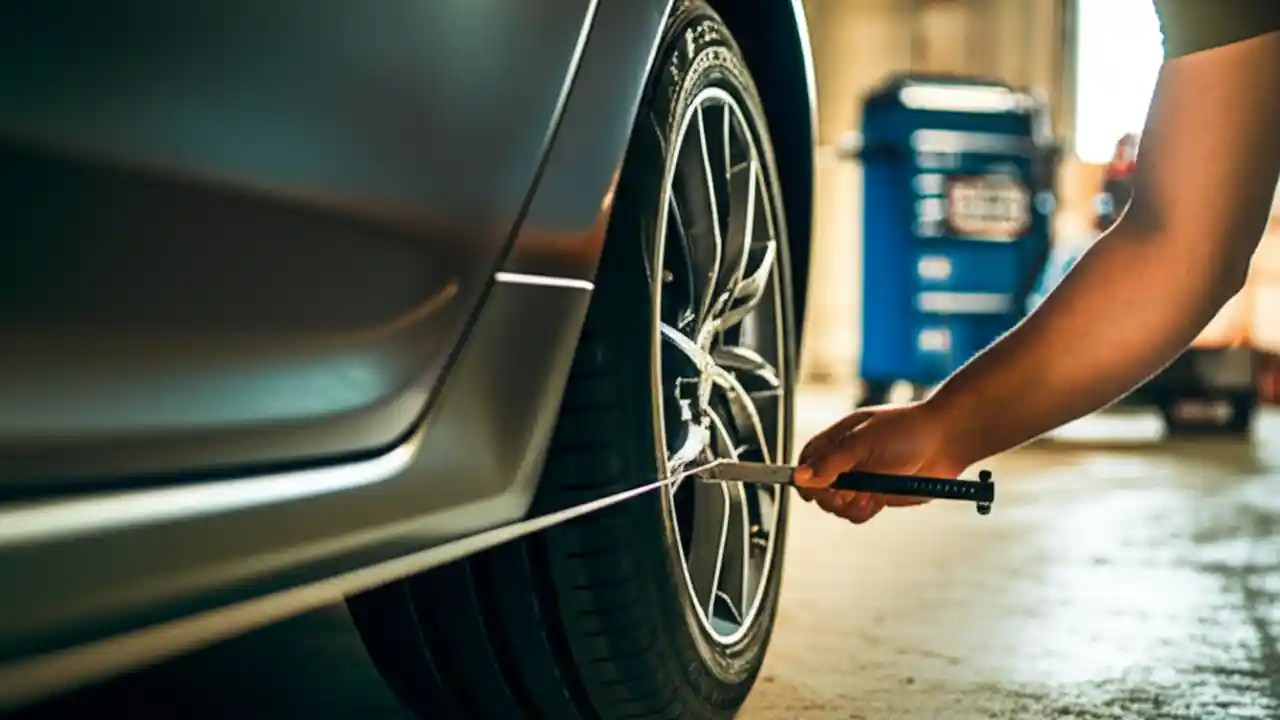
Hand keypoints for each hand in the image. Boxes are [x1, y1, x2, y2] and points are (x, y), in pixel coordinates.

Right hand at [793, 402, 969, 524]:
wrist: (947, 441)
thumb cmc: (907, 431)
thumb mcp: (862, 443)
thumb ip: (831, 463)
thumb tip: (800, 477)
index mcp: (838, 440)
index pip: (807, 461)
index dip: (804, 478)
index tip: (809, 492)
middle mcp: (847, 461)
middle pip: (819, 489)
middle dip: (829, 496)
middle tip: (848, 491)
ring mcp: (862, 479)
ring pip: (838, 505)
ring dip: (848, 506)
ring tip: (868, 495)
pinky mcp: (878, 495)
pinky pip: (858, 513)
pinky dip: (863, 512)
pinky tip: (877, 500)